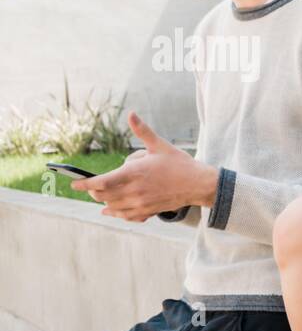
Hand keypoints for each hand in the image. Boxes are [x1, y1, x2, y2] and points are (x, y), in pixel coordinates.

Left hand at [70, 112, 217, 221]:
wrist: (199, 184)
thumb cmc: (180, 164)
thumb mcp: (160, 145)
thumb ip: (142, 131)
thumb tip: (131, 114)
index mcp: (135, 172)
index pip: (101, 182)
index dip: (85, 184)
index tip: (75, 183)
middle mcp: (135, 190)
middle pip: (103, 196)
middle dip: (93, 192)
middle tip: (90, 186)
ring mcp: (142, 203)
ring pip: (112, 207)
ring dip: (103, 202)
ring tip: (100, 196)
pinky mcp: (149, 211)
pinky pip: (126, 216)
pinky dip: (116, 214)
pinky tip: (110, 211)